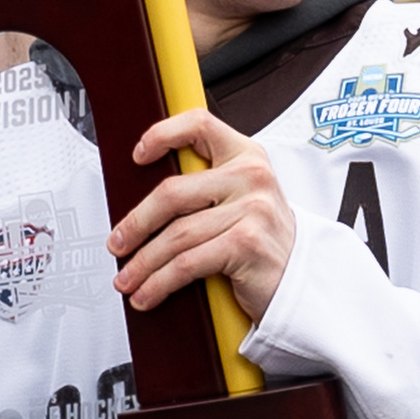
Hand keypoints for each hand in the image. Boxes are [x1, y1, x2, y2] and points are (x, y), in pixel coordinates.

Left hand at [110, 110, 297, 319]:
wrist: (301, 282)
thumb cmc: (265, 243)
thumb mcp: (242, 202)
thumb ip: (207, 188)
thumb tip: (144, 203)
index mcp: (247, 156)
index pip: (200, 126)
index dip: (163, 133)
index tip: (138, 155)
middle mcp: (251, 177)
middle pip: (173, 193)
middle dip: (136, 223)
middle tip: (118, 243)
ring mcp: (252, 209)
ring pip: (176, 235)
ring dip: (143, 263)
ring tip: (128, 278)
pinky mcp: (246, 244)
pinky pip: (187, 263)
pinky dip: (159, 283)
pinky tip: (148, 293)